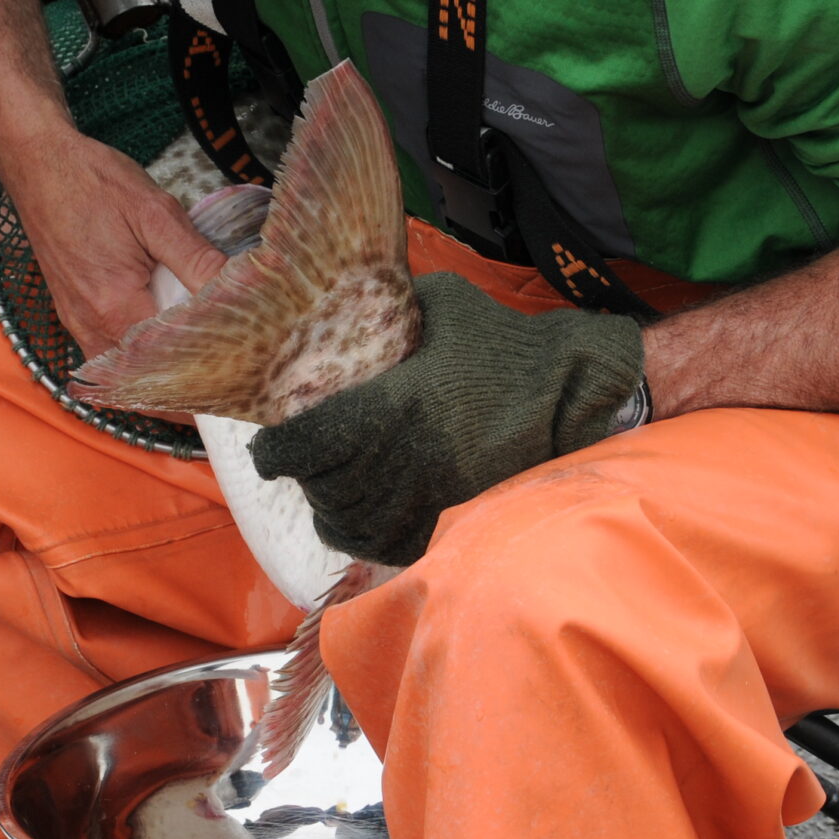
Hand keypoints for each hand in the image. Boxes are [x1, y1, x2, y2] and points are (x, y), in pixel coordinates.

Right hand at [0, 0, 220, 353]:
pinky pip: (108, 355)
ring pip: (125, 373)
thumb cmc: (91, 183)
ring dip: (160, 374)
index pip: (169, 366)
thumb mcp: (156, 213)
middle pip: (145, 380)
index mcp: (115, 306)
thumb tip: (237, 290)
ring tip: (202, 366)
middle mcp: (91, 325)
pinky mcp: (73, 314)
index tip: (233, 379)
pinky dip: (137, 360)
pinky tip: (163, 346)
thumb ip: (196, 258)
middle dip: (185, 385)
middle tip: (227, 378)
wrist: (39, 165)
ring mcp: (77, 322)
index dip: (203, 378)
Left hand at [249, 272, 645, 564]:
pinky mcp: (455, 520)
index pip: (311, 445)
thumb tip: (345, 293)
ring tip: (325, 492)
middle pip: (327, 489)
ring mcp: (433, 497)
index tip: (266, 449)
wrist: (572, 390)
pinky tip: (361, 517)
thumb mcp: (445, 303)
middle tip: (299, 464)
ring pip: (353, 526)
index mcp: (396, 406)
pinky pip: (390, 545)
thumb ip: (391, 302)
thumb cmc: (506, 345)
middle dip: (305, 479)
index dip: (277, 453)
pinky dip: (366, 537)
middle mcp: (409, 459)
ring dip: (331, 512)